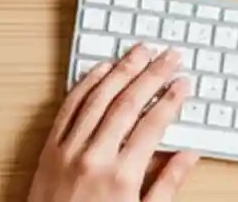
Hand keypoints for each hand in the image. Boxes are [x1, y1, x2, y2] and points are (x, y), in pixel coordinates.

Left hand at [27, 45, 199, 201]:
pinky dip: (85, 85)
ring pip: (98, 98)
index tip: (183, 83)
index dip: (171, 99)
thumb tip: (189, 156)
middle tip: (169, 56)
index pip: (153, 124)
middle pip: (128, 103)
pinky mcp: (48, 151)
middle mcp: (93, 158)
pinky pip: (68, 108)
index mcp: (121, 177)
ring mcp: (67, 152)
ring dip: (121, 70)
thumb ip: (167, 185)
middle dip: (152, 74)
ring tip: (139, 52)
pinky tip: (100, 70)